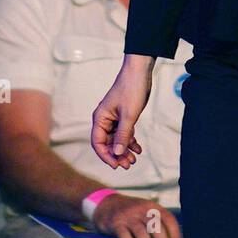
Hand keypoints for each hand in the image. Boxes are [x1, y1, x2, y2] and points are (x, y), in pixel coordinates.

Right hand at [91, 55, 152, 169]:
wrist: (140, 72)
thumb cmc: (131, 90)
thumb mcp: (129, 115)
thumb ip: (123, 135)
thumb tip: (117, 154)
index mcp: (100, 118)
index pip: (98, 143)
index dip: (106, 156)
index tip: (117, 165)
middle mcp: (104, 120)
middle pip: (107, 143)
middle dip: (117, 155)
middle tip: (129, 164)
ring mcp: (114, 118)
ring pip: (117, 140)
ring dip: (124, 150)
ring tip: (134, 159)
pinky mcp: (123, 116)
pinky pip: (124, 133)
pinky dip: (130, 141)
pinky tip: (138, 149)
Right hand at [93, 195, 181, 237]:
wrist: (106, 204)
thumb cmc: (130, 211)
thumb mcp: (145, 210)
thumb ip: (157, 221)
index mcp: (151, 206)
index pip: (168, 218)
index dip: (174, 233)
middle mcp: (141, 209)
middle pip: (156, 227)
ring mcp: (128, 216)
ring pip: (142, 234)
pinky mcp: (116, 224)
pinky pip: (126, 237)